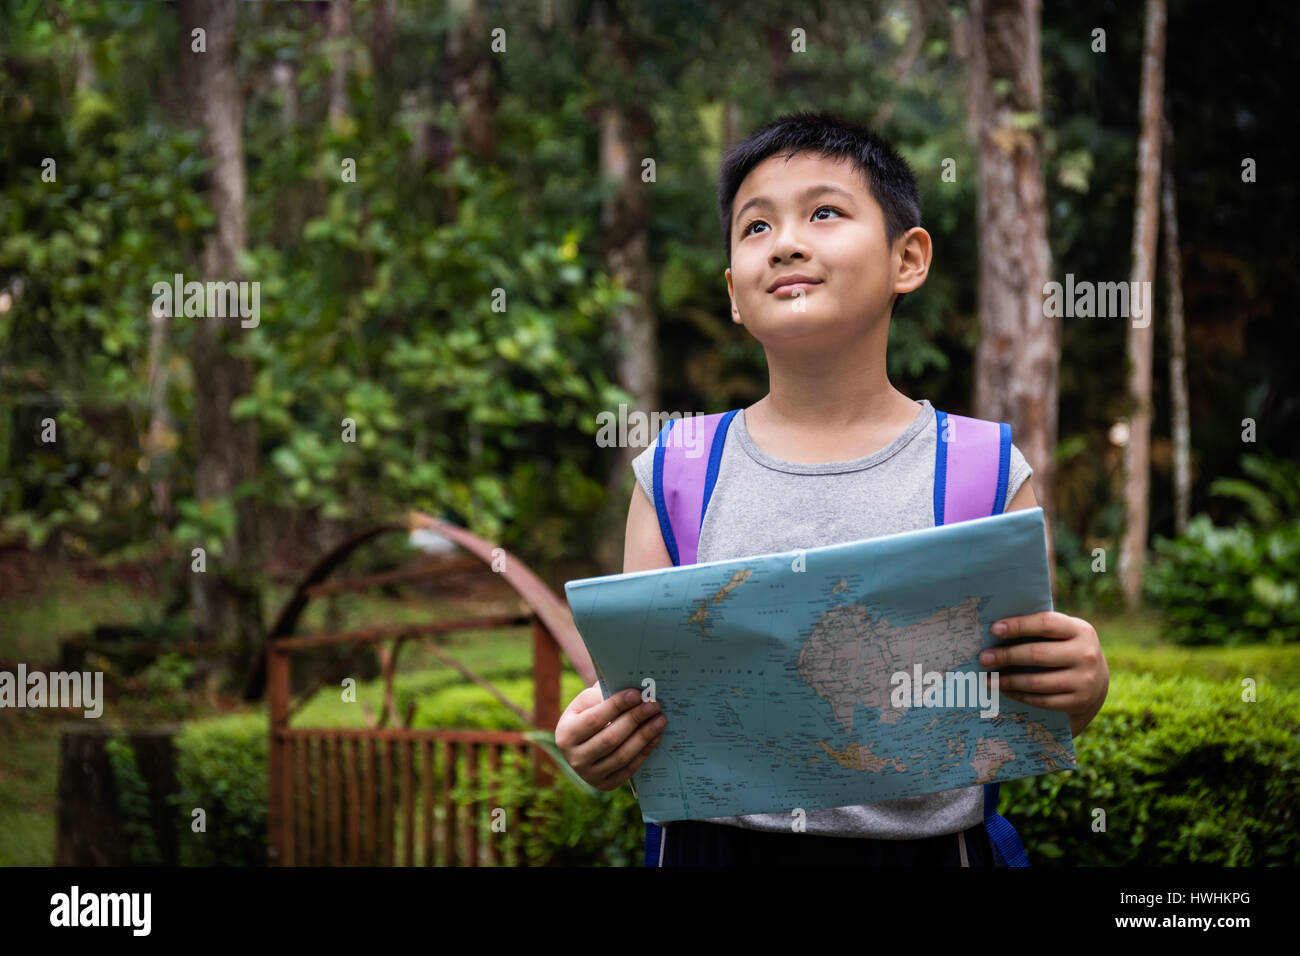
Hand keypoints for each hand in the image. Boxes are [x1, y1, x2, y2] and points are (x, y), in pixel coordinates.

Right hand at [554, 682, 666, 790]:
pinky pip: (628, 769)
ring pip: (622, 756)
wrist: (583, 743)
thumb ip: (604, 696)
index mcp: (566, 734)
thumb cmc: (588, 714)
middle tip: (654, 705)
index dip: (616, 706)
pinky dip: (644, 752)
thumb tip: (635, 694)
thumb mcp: (587, 702)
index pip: (594, 719)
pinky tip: (656, 736)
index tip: (637, 694)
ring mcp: (589, 775)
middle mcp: (575, 758)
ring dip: (644, 736)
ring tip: (660, 719)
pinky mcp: (605, 784)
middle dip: (635, 719)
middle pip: (610, 738)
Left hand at [978, 611, 1108, 735]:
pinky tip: (1005, 690)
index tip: (994, 629)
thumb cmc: (1066, 649)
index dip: (1019, 626)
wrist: (1096, 680)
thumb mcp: (1063, 634)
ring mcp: (1084, 681)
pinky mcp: (1078, 702)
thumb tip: (996, 630)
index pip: (1046, 623)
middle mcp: (1086, 655)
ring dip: (1008, 680)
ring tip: (988, 678)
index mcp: (1081, 630)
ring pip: (1037, 681)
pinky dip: (1020, 695)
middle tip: (984, 658)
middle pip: (1038, 654)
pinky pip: (1042, 700)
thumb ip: (1039, 629)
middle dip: (1006, 656)